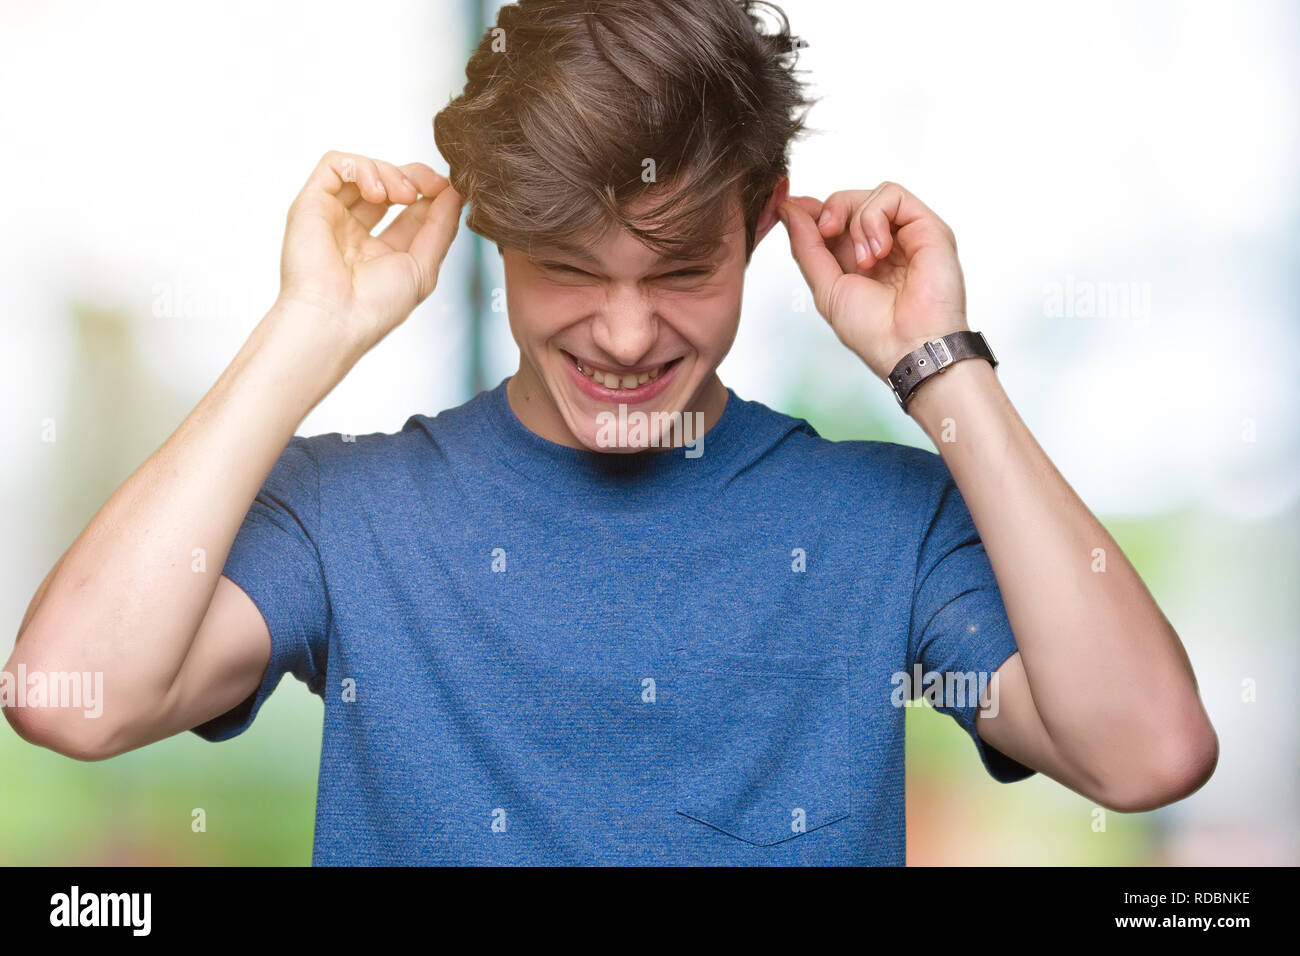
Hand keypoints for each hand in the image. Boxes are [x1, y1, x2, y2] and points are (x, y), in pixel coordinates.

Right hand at [276, 151, 463, 357]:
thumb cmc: (375, 307)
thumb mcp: (423, 267)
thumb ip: (441, 228)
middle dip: (414, 177)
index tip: (449, 191)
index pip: (410, 209)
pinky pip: (334, 164)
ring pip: (363, 170)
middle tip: (431, 185)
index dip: (431, 194)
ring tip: (403, 195)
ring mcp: (331, 215)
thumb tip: (456, 194)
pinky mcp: (310, 202)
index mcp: (380, 251)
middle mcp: (354, 231)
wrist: (335, 319)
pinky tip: (377, 192)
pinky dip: (361, 167)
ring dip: (390, 172)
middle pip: (387, 183)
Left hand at [777, 182, 966, 380]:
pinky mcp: (928, 226)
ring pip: (870, 195)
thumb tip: (786, 209)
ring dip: (856, 223)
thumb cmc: (874, 331)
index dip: (812, 212)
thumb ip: (806, 247)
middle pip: (849, 201)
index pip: (833, 219)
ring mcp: (906, 234)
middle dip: (830, 212)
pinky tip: (879, 251)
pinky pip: (892, 194)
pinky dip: (875, 217)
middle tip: (826, 233)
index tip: (792, 212)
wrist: (908, 347)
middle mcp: (884, 244)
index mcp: (859, 261)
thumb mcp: (825, 287)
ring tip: (866, 261)